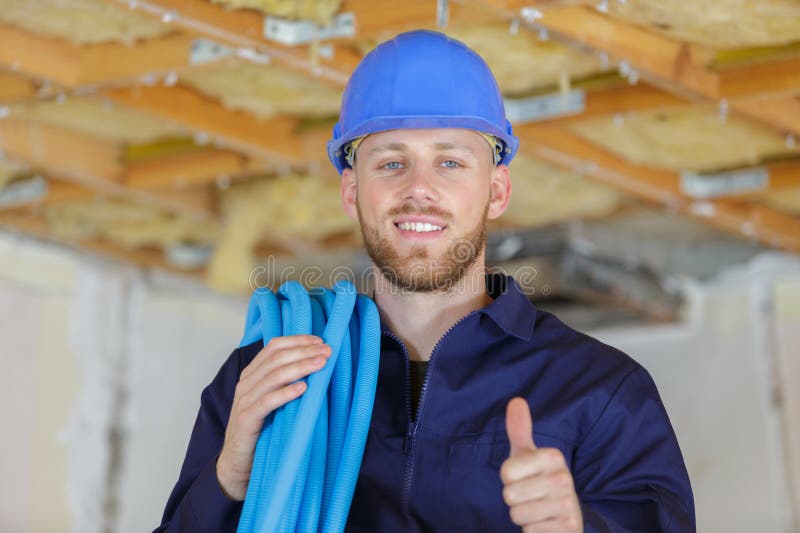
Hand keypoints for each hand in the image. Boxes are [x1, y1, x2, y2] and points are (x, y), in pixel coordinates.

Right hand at [216, 335, 330, 499]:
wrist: (238, 462)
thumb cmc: (260, 429)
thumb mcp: (273, 401)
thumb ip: (285, 382)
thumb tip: (316, 365)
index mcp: (251, 374)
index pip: (273, 347)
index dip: (297, 341)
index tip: (320, 341)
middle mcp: (246, 383)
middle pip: (276, 359)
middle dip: (304, 352)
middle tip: (327, 351)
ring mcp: (244, 401)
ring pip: (273, 376)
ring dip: (300, 367)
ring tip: (321, 364)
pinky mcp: (246, 420)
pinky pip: (267, 402)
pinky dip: (286, 393)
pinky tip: (303, 388)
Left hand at [500, 397, 581, 531]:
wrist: (564, 519)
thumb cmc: (538, 483)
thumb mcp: (527, 456)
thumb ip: (519, 430)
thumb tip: (516, 400)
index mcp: (554, 457)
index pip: (506, 471)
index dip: (509, 479)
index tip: (524, 478)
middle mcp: (565, 479)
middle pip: (510, 494)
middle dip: (514, 500)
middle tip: (531, 497)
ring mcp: (568, 505)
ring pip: (518, 514)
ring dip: (523, 516)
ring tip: (538, 511)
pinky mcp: (568, 529)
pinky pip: (529, 531)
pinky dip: (532, 531)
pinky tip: (545, 525)